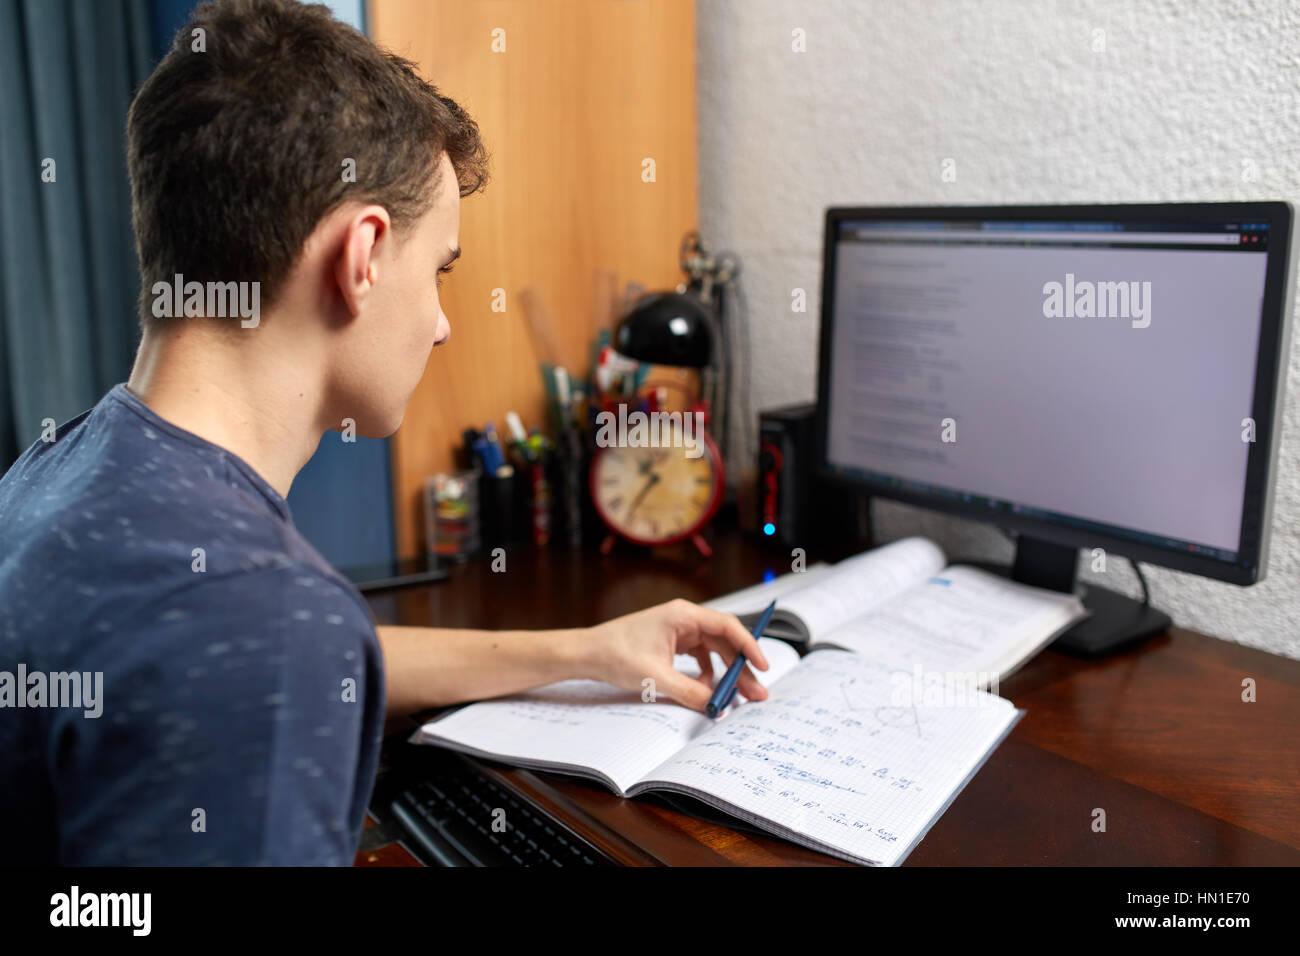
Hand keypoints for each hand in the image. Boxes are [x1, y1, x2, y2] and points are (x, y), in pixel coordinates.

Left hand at [585, 599, 770, 712]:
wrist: (588, 654)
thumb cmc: (615, 653)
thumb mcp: (655, 677)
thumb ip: (688, 691)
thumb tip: (714, 705)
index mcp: (683, 615)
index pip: (727, 626)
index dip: (750, 646)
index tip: (762, 666)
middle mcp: (684, 619)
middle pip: (724, 641)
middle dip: (741, 668)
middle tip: (756, 692)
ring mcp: (678, 631)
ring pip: (714, 651)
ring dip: (726, 673)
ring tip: (737, 695)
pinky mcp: (672, 644)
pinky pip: (700, 657)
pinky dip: (707, 674)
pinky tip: (707, 689)